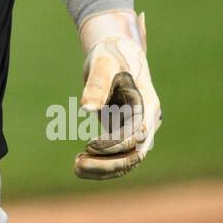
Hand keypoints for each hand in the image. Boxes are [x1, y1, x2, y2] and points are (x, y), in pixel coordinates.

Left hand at [73, 10, 161, 179]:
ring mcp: (136, 130)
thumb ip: (96, 84)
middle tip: (77, 164)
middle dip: (107, 164)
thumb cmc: (110, 54)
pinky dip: (101, 164)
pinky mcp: (124, 133)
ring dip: (103, 169)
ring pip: (126, 161)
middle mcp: (145, 122)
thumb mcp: (103, 64)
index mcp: (146, 106)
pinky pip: (117, 157)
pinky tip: (79, 162)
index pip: (137, 136)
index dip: (115, 145)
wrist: (116, 53)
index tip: (89, 145)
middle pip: (134, 155)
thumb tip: (86, 108)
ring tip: (76, 167)